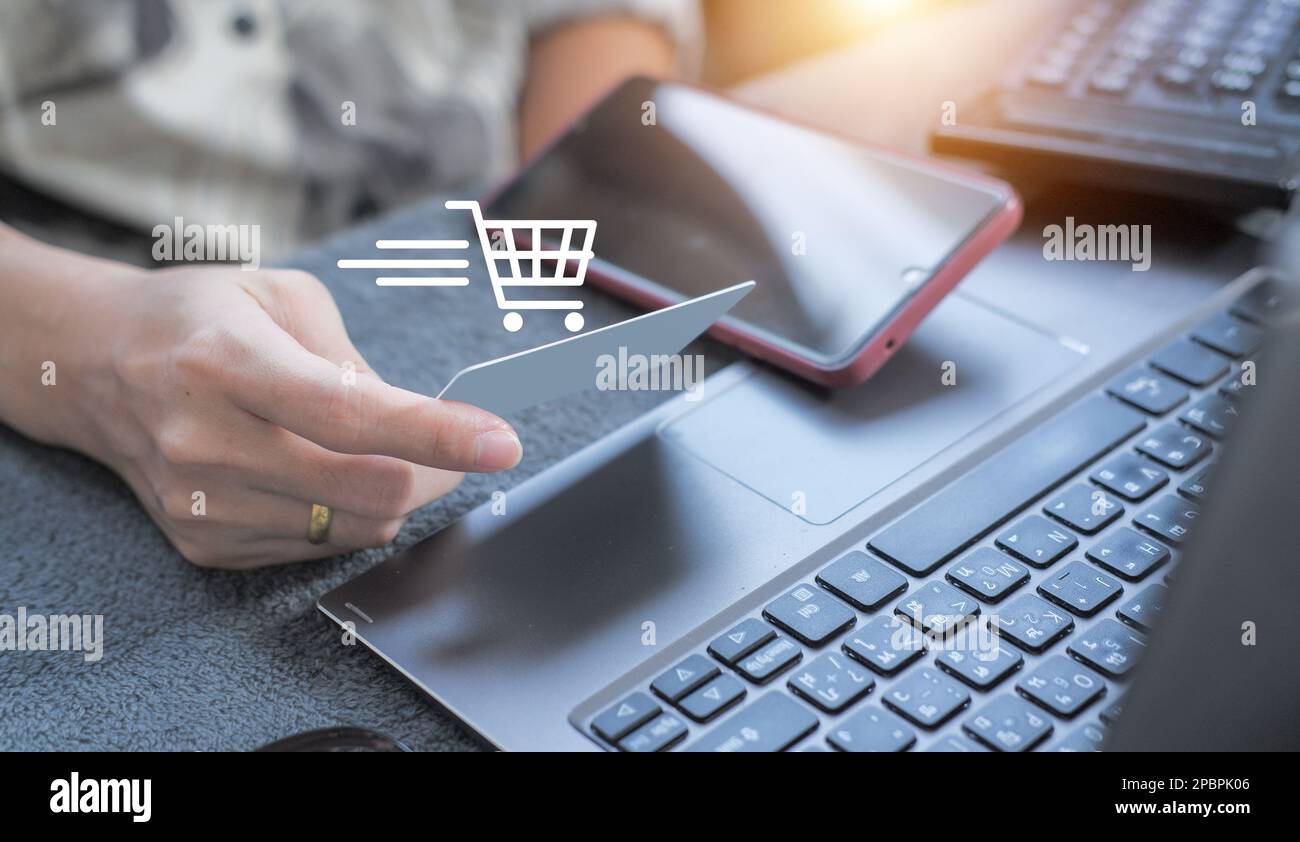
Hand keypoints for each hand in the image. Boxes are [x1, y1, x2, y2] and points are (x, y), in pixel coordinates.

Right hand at [61, 266, 521, 568]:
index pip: (349, 413)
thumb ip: (356, 360)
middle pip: (366, 490)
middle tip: (452, 449)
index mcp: (227, 360)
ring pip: (352, 528)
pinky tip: (318, 472)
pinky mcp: (202, 541)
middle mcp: (206, 438)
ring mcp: (200, 500)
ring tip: (371, 450)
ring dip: (392, 496)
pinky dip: (345, 515)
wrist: (92, 365)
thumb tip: (419, 425)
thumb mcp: (283, 298)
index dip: (436, 433)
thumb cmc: (201, 318)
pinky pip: (317, 548)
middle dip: (434, 474)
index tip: (501, 443)